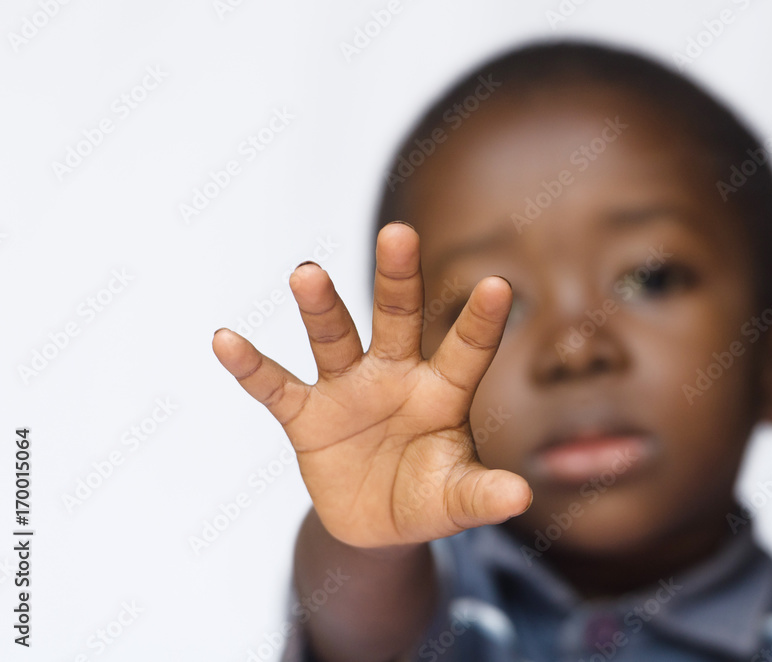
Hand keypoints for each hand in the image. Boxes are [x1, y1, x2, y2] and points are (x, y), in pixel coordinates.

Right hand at [212, 222, 530, 547]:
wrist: (375, 521)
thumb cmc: (426, 495)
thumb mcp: (454, 499)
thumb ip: (481, 494)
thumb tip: (521, 497)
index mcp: (442, 391)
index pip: (465, 350)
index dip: (480, 321)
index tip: (498, 284)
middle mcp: (394, 376)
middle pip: (396, 319)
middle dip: (397, 278)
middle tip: (399, 232)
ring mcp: (347, 391)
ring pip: (333, 338)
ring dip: (320, 307)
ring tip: (306, 273)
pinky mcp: (306, 417)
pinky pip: (275, 388)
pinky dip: (251, 367)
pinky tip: (225, 339)